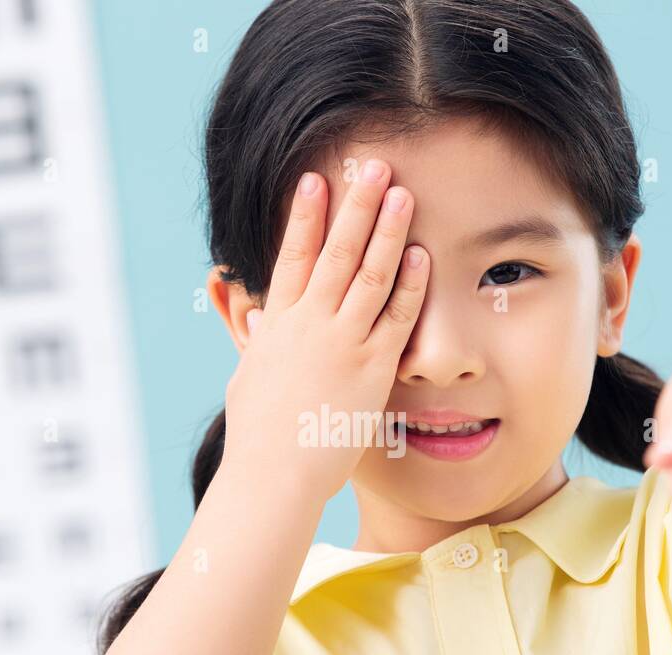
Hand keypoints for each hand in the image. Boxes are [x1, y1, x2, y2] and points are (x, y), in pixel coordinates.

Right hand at [222, 159, 429, 503]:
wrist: (273, 474)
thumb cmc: (258, 434)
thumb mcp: (250, 374)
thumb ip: (255, 336)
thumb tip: (249, 310)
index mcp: (279, 323)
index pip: (293, 255)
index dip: (306, 215)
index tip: (316, 178)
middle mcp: (310, 324)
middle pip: (337, 251)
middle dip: (355, 204)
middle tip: (373, 164)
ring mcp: (342, 344)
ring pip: (369, 274)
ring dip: (387, 229)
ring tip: (401, 191)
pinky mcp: (371, 369)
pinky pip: (396, 319)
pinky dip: (409, 285)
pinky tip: (421, 254)